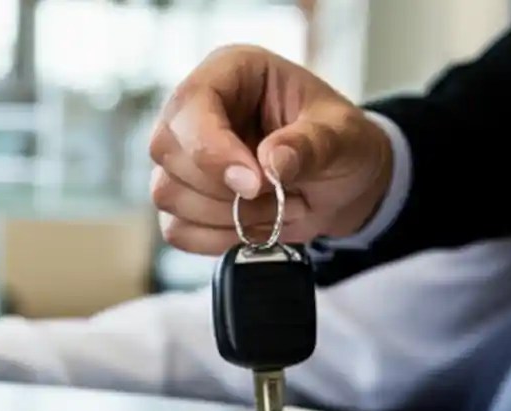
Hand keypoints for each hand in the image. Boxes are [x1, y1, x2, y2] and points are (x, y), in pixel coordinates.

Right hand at [149, 44, 393, 254]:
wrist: (339, 183)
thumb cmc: (339, 142)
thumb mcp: (344, 134)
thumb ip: (311, 144)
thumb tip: (272, 163)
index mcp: (230, 73)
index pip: (190, 103)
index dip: (212, 148)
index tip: (254, 183)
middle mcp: (194, 112)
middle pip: (167, 151)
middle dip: (223, 187)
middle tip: (277, 193)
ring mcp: (181, 158)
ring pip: (168, 194)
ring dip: (226, 215)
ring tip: (276, 208)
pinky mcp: (182, 199)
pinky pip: (177, 229)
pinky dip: (218, 238)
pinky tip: (253, 225)